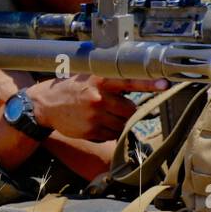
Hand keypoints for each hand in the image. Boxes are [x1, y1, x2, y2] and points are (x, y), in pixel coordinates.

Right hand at [25, 76, 167, 142]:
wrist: (44, 106)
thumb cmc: (70, 89)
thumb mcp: (86, 77)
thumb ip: (109, 79)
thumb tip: (137, 78)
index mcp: (99, 80)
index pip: (129, 81)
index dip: (148, 83)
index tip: (165, 83)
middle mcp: (98, 98)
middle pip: (130, 109)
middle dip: (126, 110)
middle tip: (112, 106)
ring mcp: (95, 116)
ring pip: (122, 124)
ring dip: (118, 122)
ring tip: (101, 115)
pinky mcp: (91, 131)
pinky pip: (112, 135)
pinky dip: (108, 131)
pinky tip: (94, 123)